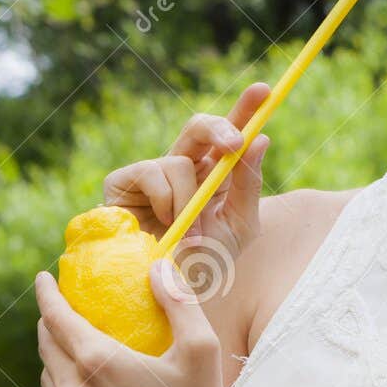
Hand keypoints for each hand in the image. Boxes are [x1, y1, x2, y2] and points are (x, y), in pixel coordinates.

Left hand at [34, 263, 241, 386]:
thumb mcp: (199, 347)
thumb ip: (178, 301)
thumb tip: (158, 265)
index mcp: (97, 362)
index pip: (56, 317)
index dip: (46, 293)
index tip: (43, 277)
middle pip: (46, 343)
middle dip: (48, 318)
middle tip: (61, 302)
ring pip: (48, 373)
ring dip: (52, 350)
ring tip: (69, 337)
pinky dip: (61, 379)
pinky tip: (80, 375)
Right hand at [102, 82, 270, 263]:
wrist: (164, 296)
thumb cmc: (202, 262)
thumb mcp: (238, 226)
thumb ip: (248, 185)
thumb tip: (260, 140)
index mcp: (212, 176)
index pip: (229, 136)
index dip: (244, 109)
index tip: (264, 90)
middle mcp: (181, 169)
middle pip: (199, 126)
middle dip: (220, 127)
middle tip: (235, 143)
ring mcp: (151, 174)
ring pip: (180, 159)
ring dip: (191, 198)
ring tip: (190, 231)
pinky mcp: (122, 182)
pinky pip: (153, 172)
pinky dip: (166, 200)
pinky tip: (162, 225)